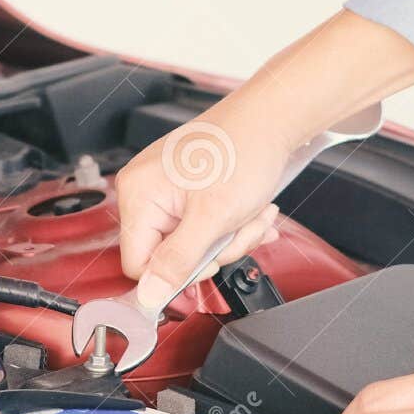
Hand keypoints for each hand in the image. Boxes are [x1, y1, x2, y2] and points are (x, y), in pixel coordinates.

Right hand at [114, 10, 413, 305]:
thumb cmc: (244, 150)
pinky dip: (234, 223)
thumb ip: (178, 262)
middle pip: (171, 255)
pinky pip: (205, 225)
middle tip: (239, 229)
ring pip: (195, 243)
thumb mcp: (212, 218)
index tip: (210, 262)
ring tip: (252, 212)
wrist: (275, 116)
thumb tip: (148, 296)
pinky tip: (253, 208)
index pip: (139, 263)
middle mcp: (145, 191)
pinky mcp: (188, 188)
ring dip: (232, 236)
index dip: (177, 273)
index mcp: (138, 195)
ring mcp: (167, 188)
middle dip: (216, 249)